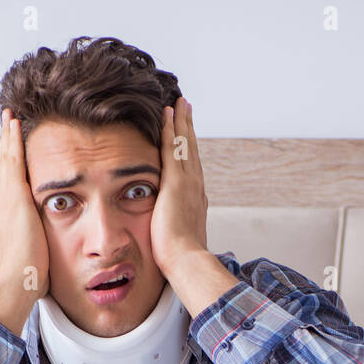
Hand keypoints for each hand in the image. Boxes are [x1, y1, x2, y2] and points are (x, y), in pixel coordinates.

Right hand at [0, 108, 48, 299]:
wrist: (19, 279)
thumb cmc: (31, 275)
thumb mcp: (38, 252)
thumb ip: (43, 244)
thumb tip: (52, 250)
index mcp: (11, 217)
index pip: (11, 184)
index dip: (11, 164)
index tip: (13, 149)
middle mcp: (5, 205)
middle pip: (4, 166)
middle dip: (6, 144)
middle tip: (7, 122)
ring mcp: (8, 200)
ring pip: (6, 159)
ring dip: (8, 137)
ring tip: (10, 117)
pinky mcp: (14, 197)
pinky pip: (12, 162)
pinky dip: (12, 142)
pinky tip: (15, 126)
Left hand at [151, 97, 208, 278]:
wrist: (185, 260)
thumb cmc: (179, 257)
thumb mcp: (177, 238)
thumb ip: (173, 227)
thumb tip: (167, 232)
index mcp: (196, 200)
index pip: (191, 168)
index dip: (189, 149)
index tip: (186, 134)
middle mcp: (196, 187)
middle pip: (192, 150)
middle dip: (188, 128)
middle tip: (186, 107)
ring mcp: (188, 183)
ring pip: (185, 144)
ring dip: (181, 122)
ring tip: (178, 103)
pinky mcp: (176, 182)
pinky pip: (173, 148)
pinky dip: (171, 129)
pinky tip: (167, 114)